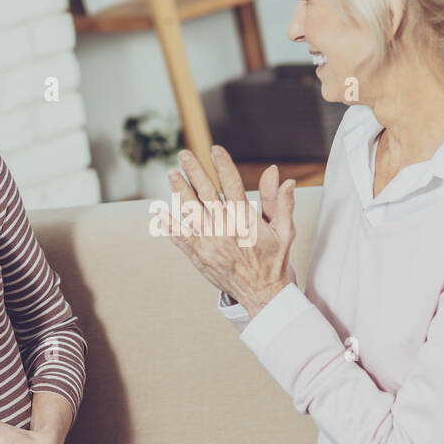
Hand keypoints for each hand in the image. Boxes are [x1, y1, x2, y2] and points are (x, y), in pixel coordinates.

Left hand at [160, 145, 296, 315]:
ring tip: (172, 174)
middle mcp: (225, 229)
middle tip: (184, 154)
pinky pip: (180, 237)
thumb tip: (282, 177)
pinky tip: (159, 211)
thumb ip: (280, 202)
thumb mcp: (284, 230)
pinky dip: (169, 224)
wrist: (263, 294)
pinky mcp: (199, 256)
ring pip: (190, 211)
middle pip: (206, 193)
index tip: (215, 149)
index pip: (232, 185)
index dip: (223, 165)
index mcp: (246, 220)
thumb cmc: (274, 260)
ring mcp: (210, 242)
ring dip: (179, 191)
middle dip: (194, 171)